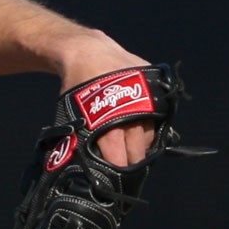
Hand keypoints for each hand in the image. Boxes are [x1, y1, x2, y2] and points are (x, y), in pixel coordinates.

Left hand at [57, 31, 153, 165]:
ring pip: (149, 135)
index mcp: (110, 118)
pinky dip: (148, 128)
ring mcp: (146, 97)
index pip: (118, 153)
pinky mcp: (153, 87)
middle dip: (130, 161)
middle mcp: (132, 109)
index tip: (115, 177)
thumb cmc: (78, 85)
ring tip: (131, 152)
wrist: (89, 51)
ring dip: (141, 146)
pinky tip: (140, 134)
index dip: (117, 167)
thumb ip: (79, 137)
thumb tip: (74, 163)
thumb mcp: (72, 112)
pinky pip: (156, 117)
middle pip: (137, 148)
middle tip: (124, 169)